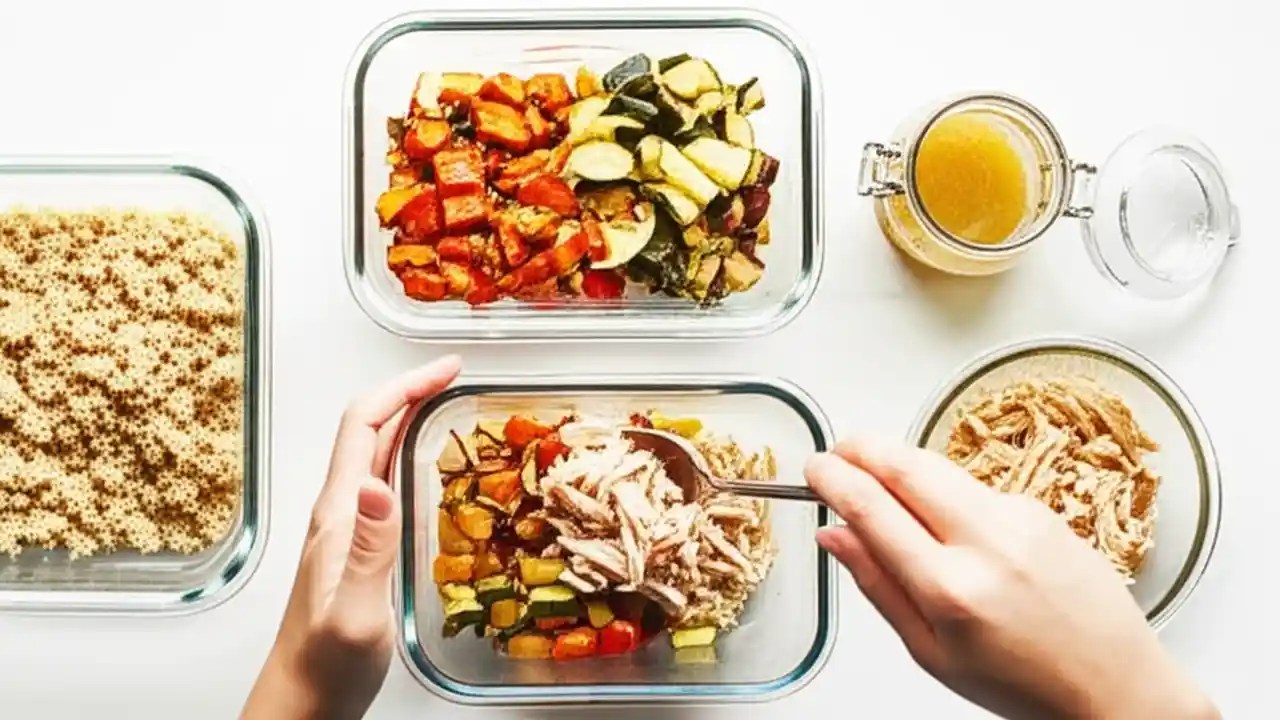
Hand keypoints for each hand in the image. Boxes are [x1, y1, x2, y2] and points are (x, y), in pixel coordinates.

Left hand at [242, 355, 461, 719]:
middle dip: (410, 392)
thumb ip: (368, 549)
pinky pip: (384, 484)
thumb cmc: (324, 670)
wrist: (300, 706)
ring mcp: (345, 531)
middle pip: (369, 430)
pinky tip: (430, 470)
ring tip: (450, 408)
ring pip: (376, 455)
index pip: (363, 426)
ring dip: (409, 420)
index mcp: (338, 516)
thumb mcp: (355, 612)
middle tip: (455, 378)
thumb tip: (376, 483)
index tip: (444, 370)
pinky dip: (409, 458)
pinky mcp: (356, 550)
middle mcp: (339, 514)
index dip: (402, 388)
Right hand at [805, 436, 1218, 719]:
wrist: (1115, 686)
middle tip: (835, 455)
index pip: (872, 507)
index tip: (814, 470)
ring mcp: (1021, 517)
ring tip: (878, 486)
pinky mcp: (1042, 507)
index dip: (833, 478)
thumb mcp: (931, 653)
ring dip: (899, 465)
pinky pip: (974, 485)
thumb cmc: (1023, 685)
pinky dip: (943, 489)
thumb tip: (833, 535)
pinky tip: (941, 519)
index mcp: (950, 589)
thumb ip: (877, 586)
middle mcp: (988, 542)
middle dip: (860, 448)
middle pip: (905, 464)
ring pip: (939, 467)